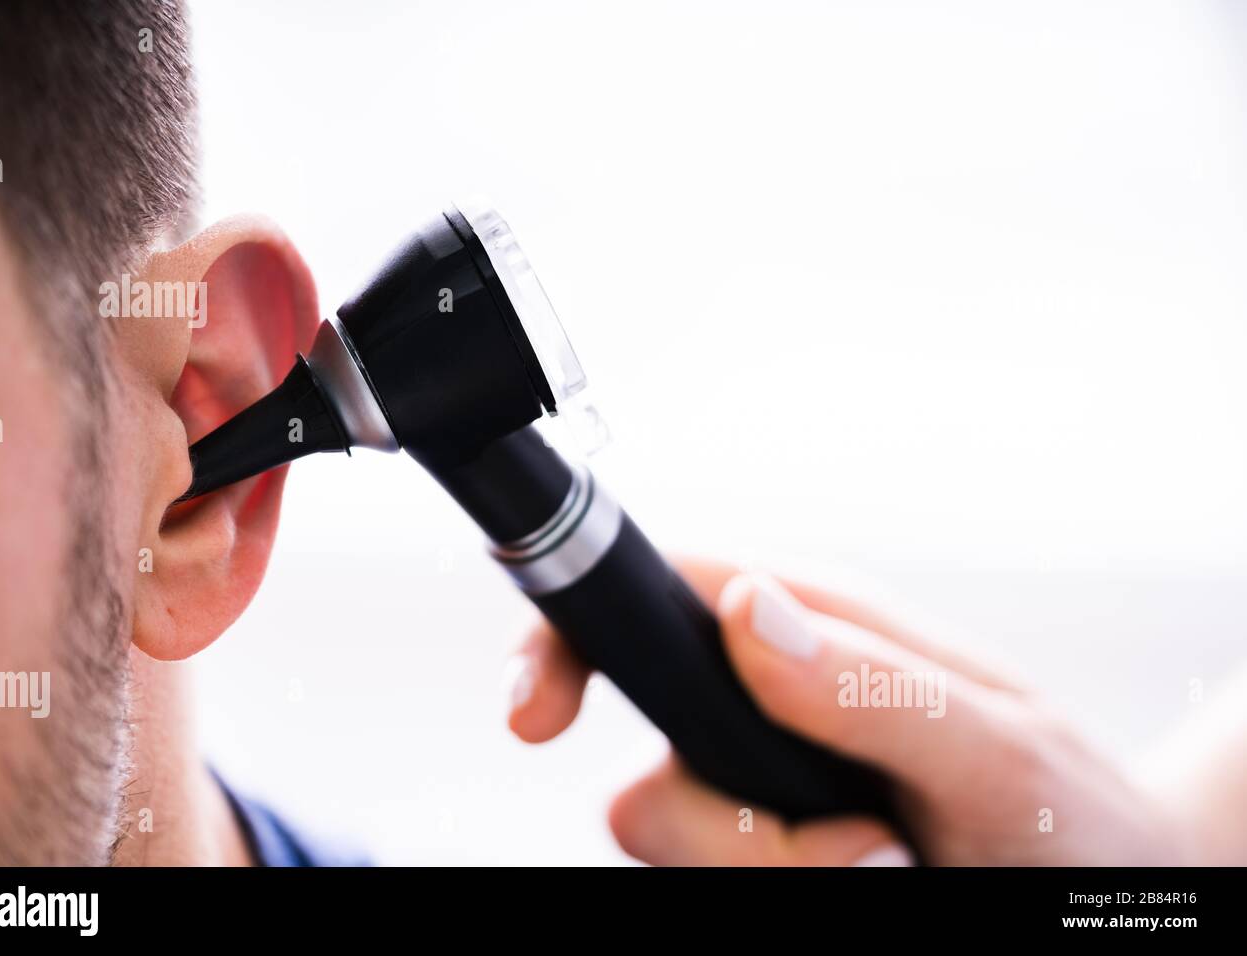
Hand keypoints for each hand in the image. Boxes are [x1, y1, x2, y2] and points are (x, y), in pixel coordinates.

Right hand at [505, 557, 1190, 864]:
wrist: (1100, 883)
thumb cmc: (1070, 807)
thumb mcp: (998, 745)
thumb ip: (869, 684)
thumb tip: (745, 615)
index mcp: (800, 626)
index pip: (642, 595)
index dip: (567, 638)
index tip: (543, 720)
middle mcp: (761, 702)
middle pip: (643, 776)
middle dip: (728, 833)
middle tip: (861, 842)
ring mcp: (760, 787)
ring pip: (672, 843)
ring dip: (775, 871)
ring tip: (888, 861)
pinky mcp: (768, 851)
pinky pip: (718, 880)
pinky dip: (785, 886)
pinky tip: (872, 877)